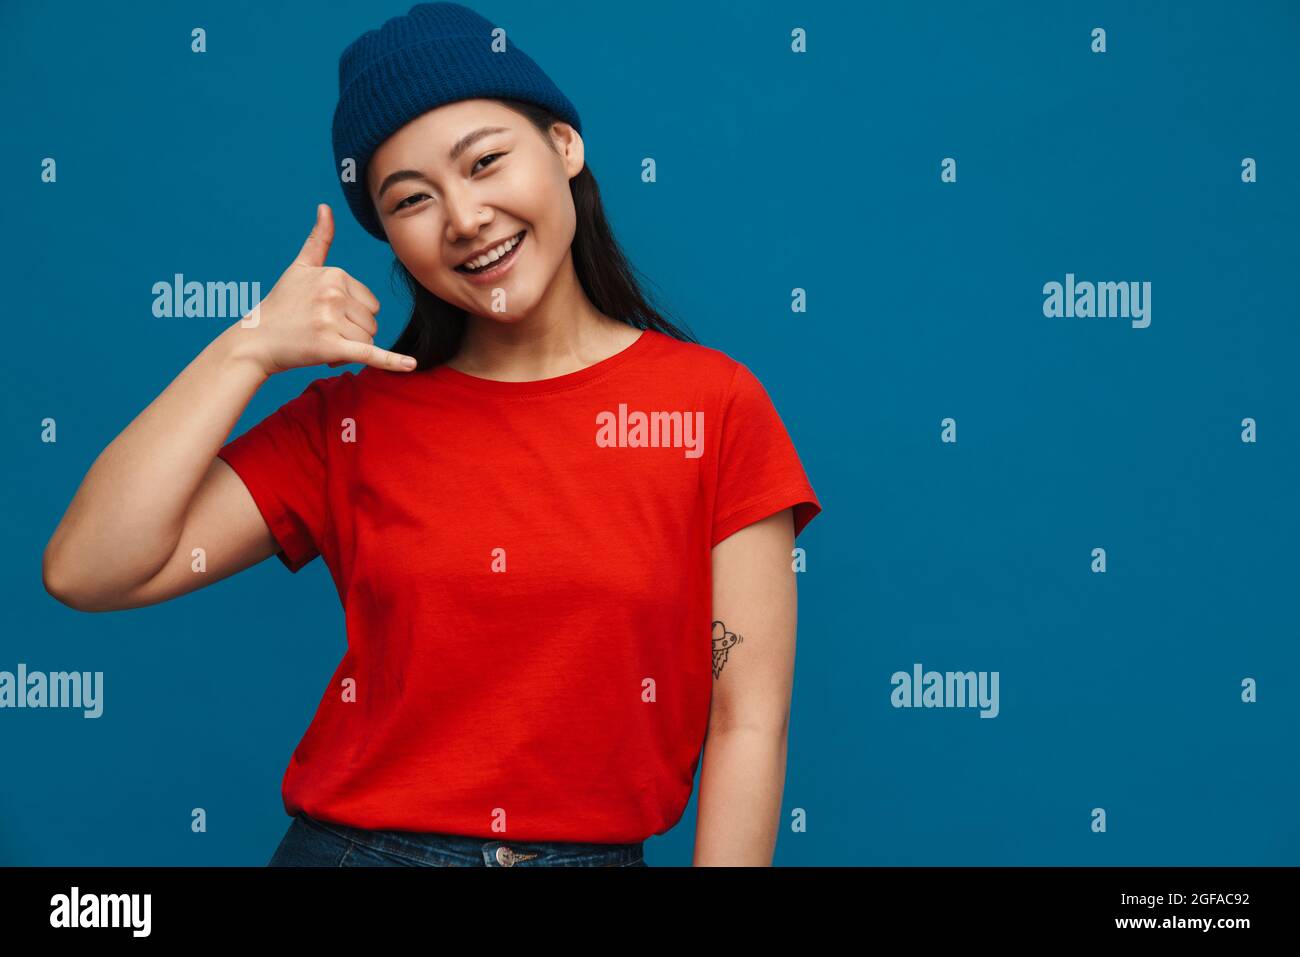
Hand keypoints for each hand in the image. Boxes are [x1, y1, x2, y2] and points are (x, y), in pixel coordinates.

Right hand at [238, 204, 416, 375]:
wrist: (255, 341)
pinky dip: (391, 361)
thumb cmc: (281, 305)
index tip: (325, 315)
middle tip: (321, 331)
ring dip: (351, 347)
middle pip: (372, 321)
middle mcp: (334, 293)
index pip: (371, 303)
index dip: (353, 315)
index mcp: (334, 274)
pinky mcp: (330, 346)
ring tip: (321, 342)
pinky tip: (411, 365)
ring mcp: (331, 320)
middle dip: (353, 332)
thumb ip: (318, 239)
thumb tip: (325, 207)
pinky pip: (370, 353)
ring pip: (368, 339)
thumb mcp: (300, 267)